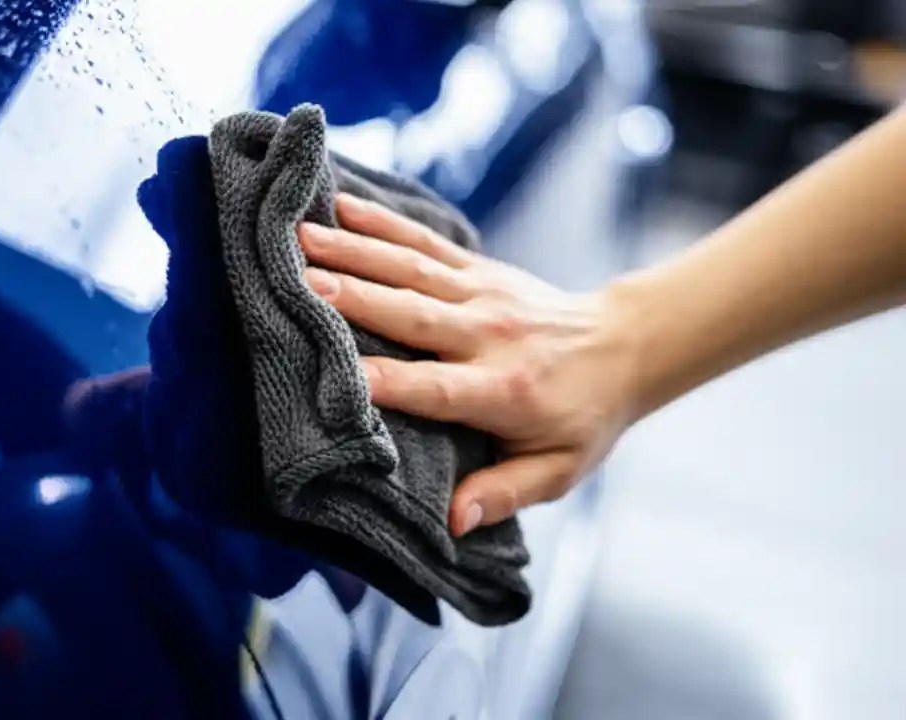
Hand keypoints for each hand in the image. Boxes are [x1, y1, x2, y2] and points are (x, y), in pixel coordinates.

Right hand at [299, 194, 641, 535]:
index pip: (433, 386)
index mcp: (503, 389)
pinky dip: (383, 221)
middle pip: (411, 313)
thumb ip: (504, 492)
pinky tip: (342, 204)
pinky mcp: (479, 269)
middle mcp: (488, 334)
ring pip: (410, 268)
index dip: (384, 381)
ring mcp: (482, 293)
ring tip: (300, 236)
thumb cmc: (583, 418)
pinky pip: (426, 242)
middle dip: (353, 296)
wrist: (627, 346)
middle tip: (298, 281)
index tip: (332, 371)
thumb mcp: (558, 470)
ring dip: (353, 250)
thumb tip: (453, 522)